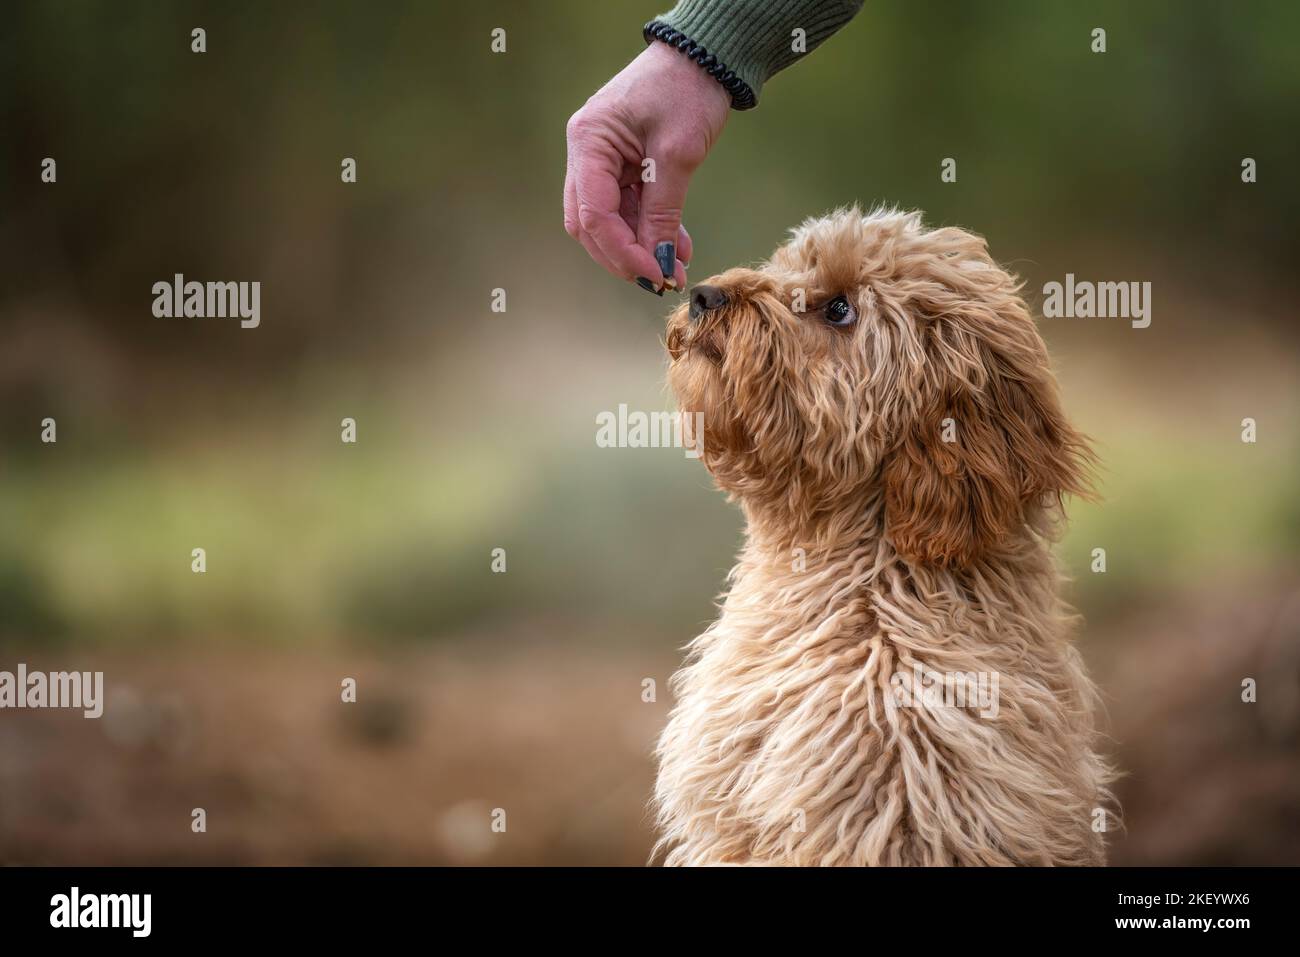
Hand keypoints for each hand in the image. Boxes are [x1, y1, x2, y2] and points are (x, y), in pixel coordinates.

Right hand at [564, 41, 729, 292]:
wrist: (704, 58)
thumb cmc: (688, 90)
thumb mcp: (678, 155)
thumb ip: (663, 212)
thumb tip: (660, 262)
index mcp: (589, 142)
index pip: (593, 214)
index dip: (622, 252)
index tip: (656, 274)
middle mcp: (586, 153)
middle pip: (591, 224)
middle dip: (625, 256)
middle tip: (661, 278)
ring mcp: (602, 160)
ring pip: (610, 221)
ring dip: (642, 247)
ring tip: (678, 265)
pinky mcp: (622, 166)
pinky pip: (629, 208)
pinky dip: (651, 229)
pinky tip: (678, 245)